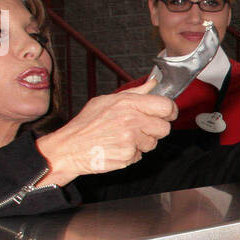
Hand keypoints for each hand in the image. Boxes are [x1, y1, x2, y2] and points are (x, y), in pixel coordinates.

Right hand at [36, 82, 177, 185]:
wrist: (69, 147)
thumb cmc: (86, 124)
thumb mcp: (108, 100)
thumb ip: (135, 93)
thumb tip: (153, 84)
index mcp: (128, 103)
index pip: (166, 106)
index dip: (169, 111)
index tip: (167, 114)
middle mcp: (131, 120)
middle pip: (164, 128)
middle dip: (155, 129)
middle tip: (139, 128)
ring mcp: (131, 139)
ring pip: (153, 143)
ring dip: (142, 143)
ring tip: (122, 138)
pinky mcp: (128, 156)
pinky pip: (140, 155)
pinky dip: (131, 154)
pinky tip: (117, 147)